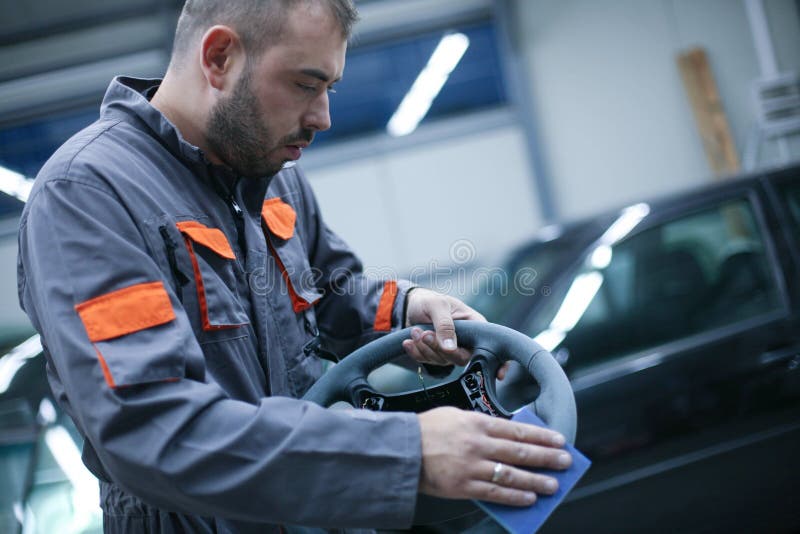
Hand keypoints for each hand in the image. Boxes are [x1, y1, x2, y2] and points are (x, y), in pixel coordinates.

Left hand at [402, 288, 510, 378]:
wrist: (409, 305)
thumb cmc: (429, 300)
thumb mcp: (438, 305)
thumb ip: (445, 325)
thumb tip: (451, 348)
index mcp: (475, 325)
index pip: (490, 346)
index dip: (499, 362)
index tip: (499, 375)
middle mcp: (466, 340)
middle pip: (460, 357)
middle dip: (439, 348)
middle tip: (424, 334)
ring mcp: (452, 349)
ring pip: (442, 360)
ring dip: (424, 348)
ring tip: (415, 331)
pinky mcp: (437, 355)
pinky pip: (428, 361)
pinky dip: (417, 352)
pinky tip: (409, 341)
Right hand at [417, 407, 570, 505]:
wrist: (402, 450)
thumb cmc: (427, 430)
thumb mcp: (456, 416)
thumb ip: (482, 425)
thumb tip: (508, 434)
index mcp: (477, 422)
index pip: (517, 430)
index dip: (542, 436)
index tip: (559, 440)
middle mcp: (478, 444)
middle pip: (520, 452)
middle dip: (547, 457)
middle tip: (565, 461)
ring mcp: (472, 466)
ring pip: (512, 475)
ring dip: (536, 480)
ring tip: (553, 484)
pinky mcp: (464, 486)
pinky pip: (495, 493)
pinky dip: (515, 496)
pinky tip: (529, 498)